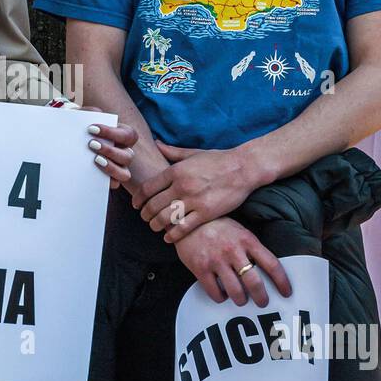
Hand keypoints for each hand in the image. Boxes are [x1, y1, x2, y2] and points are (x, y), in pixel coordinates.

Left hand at [86, 118, 136, 188]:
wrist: (66, 142)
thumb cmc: (79, 128)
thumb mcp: (82, 117)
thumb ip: (89, 112)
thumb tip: (96, 114)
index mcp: (122, 136)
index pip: (128, 135)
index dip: (112, 133)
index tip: (91, 128)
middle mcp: (123, 153)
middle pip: (129, 156)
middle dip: (110, 150)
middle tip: (91, 144)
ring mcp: (118, 168)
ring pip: (125, 174)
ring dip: (111, 167)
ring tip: (94, 159)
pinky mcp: (108, 180)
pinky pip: (114, 184)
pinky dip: (107, 180)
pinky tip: (95, 173)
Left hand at [132, 142, 254, 240]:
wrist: (244, 168)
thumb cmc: (218, 160)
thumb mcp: (193, 153)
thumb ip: (172, 152)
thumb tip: (156, 144)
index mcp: (175, 170)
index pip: (147, 188)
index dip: (138, 199)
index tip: (136, 205)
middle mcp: (182, 185)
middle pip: (153, 206)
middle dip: (145, 215)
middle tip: (144, 219)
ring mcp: (194, 200)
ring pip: (165, 219)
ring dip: (156, 225)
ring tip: (155, 227)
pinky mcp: (206, 213)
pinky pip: (183, 228)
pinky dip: (172, 235)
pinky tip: (168, 237)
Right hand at [173, 217, 290, 306]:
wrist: (187, 220)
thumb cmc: (217, 227)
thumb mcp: (239, 231)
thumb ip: (252, 248)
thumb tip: (266, 270)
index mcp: (247, 240)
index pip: (271, 264)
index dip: (282, 281)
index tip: (287, 292)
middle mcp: (233, 251)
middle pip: (254, 283)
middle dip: (262, 298)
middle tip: (263, 303)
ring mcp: (216, 260)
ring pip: (236, 292)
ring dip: (241, 300)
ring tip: (241, 300)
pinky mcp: (200, 268)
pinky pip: (215, 293)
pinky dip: (221, 298)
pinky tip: (222, 294)